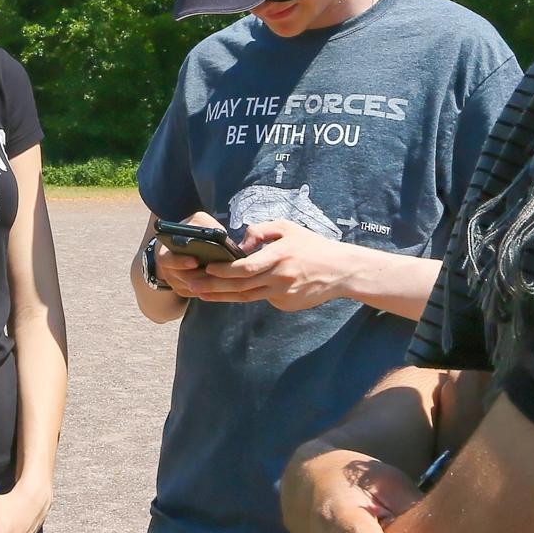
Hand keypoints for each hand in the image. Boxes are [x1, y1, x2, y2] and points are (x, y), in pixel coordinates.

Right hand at [144, 211, 223, 301]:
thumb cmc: (191, 229)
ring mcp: (174, 282)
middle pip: (181, 277)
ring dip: (206, 284)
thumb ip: (204, 226)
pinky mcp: (182, 290)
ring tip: (222, 277)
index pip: (167, 260)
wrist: (184, 241)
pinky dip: (207, 290)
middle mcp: (166, 269)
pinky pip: (195, 293)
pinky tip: (220, 283)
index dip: (180, 262)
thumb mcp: (196, 221)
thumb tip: (220, 237)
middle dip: (199, 275)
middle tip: (215, 272)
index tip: (195, 261)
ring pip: (190, 287)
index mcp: (164, 251)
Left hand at [194, 219, 352, 310]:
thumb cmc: (312, 245)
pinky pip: (262, 299)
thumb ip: (260, 231)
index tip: (207, 269)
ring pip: (247, 297)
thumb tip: (239, 245)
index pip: (246, 267)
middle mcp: (280, 277)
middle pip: (241, 286)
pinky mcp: (286, 304)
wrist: (341, 270)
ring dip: (222, 297)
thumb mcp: (287, 228)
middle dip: (214, 287)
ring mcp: (283, 294)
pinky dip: (247, 295)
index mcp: (279, 256)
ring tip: (202, 294)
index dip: (224, 271)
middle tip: (192, 286)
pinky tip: (230, 293)